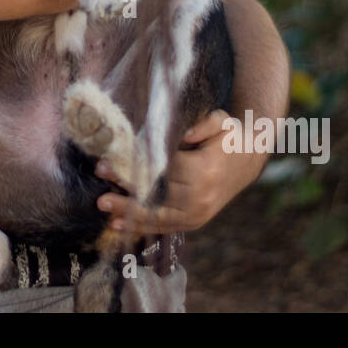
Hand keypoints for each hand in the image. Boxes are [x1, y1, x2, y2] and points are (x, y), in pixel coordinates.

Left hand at [94, 109, 262, 234]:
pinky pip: (164, 226)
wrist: (249, 161)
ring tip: (102, 204)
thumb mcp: (221, 122)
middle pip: (154, 193)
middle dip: (124, 185)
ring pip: (156, 215)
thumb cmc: (229, 137)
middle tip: (99, 174)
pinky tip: (118, 225)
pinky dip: (141, 226)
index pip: (161, 169)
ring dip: (127, 211)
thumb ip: (202, 124)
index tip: (109, 161)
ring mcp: (197, 214)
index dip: (133, 166)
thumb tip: (181, 133)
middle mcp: (199, 197)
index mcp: (203, 171)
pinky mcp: (195, 222)